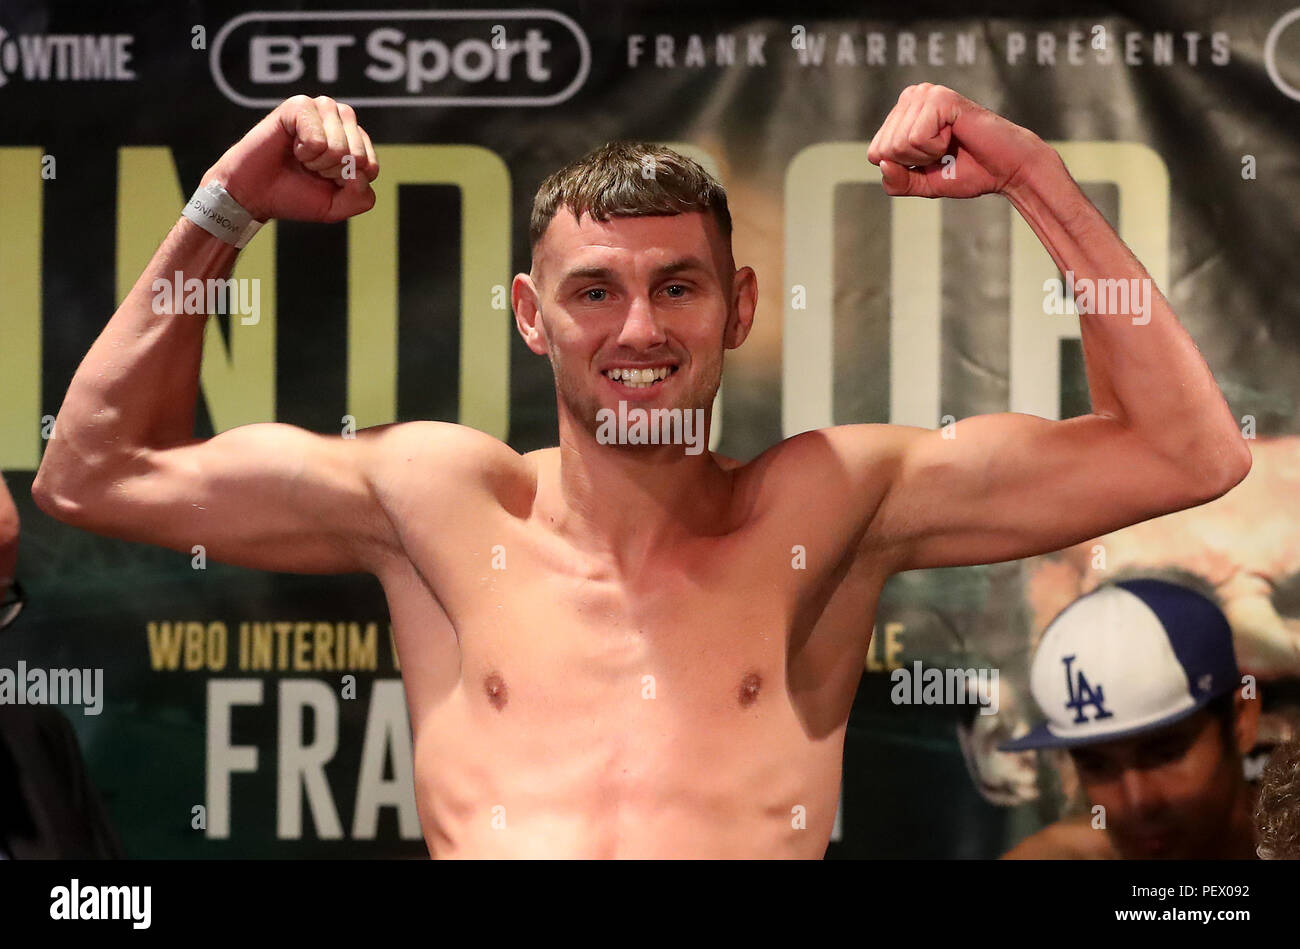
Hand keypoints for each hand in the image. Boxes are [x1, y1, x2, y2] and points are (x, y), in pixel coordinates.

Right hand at [201, 95, 378, 222]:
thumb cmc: (294, 195)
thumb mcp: (336, 206)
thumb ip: (361, 198)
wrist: (254, 194)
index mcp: (354, 140)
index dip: (345, 183)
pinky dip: (304, 152)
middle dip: (332, 173)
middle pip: (358, 155)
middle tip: (310, 169)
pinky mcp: (299, 105)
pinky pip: (318, 139)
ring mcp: (321, 108)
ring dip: (318, 163)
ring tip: (301, 158)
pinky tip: (292, 147)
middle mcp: (340, 119)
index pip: (370, 166)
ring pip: (340, 147)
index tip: (324, 180)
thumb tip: (361, 172)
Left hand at [867, 83, 1046, 198]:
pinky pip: (916, 138)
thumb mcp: (921, 182)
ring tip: (950, 143)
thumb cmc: (966, 171)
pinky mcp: (940, 98)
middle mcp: (911, 96)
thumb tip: (882, 162)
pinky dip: (936, 148)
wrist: (1006, 169)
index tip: (931, 160)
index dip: (903, 168)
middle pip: (884, 150)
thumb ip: (896, 181)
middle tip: (944, 153)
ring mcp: (925, 94)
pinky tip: (955, 135)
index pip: (875, 153)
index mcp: (902, 113)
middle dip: (914, 163)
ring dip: (927, 155)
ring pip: (898, 144)